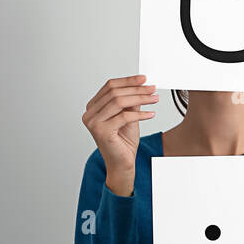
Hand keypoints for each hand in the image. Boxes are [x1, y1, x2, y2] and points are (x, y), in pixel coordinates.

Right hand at [81, 75, 158, 194]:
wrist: (122, 164)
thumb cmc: (123, 142)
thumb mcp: (129, 116)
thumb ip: (130, 101)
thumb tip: (141, 85)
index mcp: (93, 107)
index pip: (110, 86)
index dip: (128, 80)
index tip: (144, 79)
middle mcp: (89, 114)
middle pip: (114, 92)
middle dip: (136, 89)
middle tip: (152, 89)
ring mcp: (93, 123)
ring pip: (119, 102)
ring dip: (140, 98)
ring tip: (154, 99)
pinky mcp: (102, 131)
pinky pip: (124, 116)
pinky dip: (140, 114)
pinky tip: (151, 114)